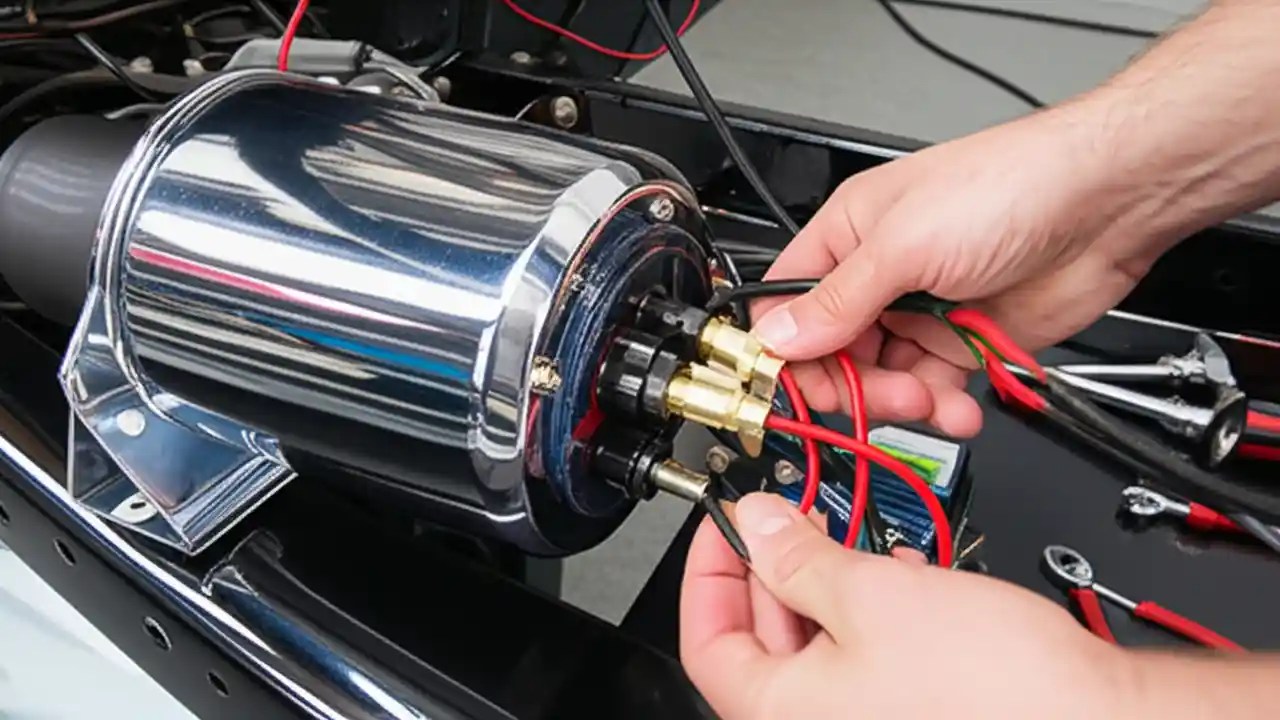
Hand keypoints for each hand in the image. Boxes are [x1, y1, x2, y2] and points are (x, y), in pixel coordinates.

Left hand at [680, 493, 1131, 718]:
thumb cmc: (995, 689)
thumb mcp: (872, 595)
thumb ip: (799, 557)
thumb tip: (757, 523)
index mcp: (781, 714)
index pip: (707, 641)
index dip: (708, 572)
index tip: (725, 525)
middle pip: (763, 643)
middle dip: (777, 571)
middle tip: (792, 518)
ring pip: (818, 651)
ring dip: (829, 589)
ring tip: (853, 544)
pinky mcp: (910, 716)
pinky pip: (866, 667)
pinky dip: (871, 619)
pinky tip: (903, 582)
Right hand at [751, 104, 1168, 436]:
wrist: (1105, 203)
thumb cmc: (1009, 187)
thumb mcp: (904, 245)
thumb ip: (838, 301)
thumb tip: (777, 338)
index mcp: (847, 237)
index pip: (788, 306)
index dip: (786, 351)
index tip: (797, 387)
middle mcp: (879, 276)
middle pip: (832, 354)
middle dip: (852, 384)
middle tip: (883, 393)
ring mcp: (920, 311)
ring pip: (881, 379)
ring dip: (901, 401)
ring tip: (931, 399)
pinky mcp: (963, 340)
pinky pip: (932, 389)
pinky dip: (942, 409)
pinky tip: (958, 408)